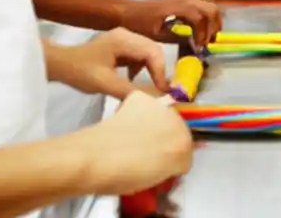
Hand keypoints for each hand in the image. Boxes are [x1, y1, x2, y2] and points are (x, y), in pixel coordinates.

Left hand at [55, 27, 169, 97]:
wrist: (59, 64)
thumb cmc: (79, 72)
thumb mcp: (104, 84)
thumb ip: (129, 91)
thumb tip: (152, 101)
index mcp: (123, 40)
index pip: (152, 52)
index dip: (160, 71)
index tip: (164, 91)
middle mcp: (126, 34)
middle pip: (154, 50)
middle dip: (159, 70)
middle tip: (161, 90)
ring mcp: (124, 37)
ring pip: (148, 51)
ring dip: (151, 68)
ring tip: (148, 85)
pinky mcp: (121, 44)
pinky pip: (140, 53)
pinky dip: (142, 66)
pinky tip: (132, 77)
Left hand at [78, 92, 193, 195]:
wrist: (94, 158)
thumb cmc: (122, 177)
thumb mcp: (152, 181)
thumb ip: (166, 168)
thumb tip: (161, 163)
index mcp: (184, 147)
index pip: (186, 154)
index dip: (171, 160)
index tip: (156, 166)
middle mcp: (179, 123)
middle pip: (178, 131)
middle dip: (165, 139)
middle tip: (144, 152)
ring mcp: (161, 108)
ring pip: (163, 117)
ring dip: (154, 123)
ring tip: (132, 138)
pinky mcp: (142, 97)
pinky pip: (145, 104)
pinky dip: (137, 110)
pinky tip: (124, 122)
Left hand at [120, 0, 221, 52]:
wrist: (126, 11)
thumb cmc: (138, 23)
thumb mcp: (157, 35)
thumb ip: (178, 38)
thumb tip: (194, 45)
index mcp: (179, 6)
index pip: (201, 19)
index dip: (203, 35)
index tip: (199, 48)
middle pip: (211, 10)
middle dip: (213, 28)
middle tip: (208, 44)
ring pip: (210, 7)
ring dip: (212, 23)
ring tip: (208, 39)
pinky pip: (203, 7)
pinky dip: (207, 19)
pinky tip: (201, 32)